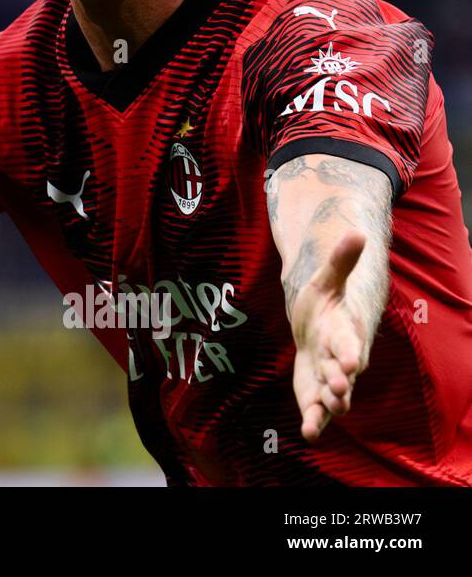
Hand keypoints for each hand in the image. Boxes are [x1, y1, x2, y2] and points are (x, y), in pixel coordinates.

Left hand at [288, 231, 370, 442]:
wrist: (319, 328)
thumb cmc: (324, 303)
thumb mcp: (328, 279)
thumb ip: (342, 260)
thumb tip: (357, 231)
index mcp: (344, 333)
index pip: (350, 343)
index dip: (350, 351)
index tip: (351, 360)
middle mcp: (340, 360)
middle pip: (342, 373)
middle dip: (341, 382)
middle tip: (339, 389)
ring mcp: (329, 379)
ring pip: (333, 396)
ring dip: (328, 406)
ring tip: (322, 417)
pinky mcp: (315, 393)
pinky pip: (317, 410)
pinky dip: (314, 423)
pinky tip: (309, 435)